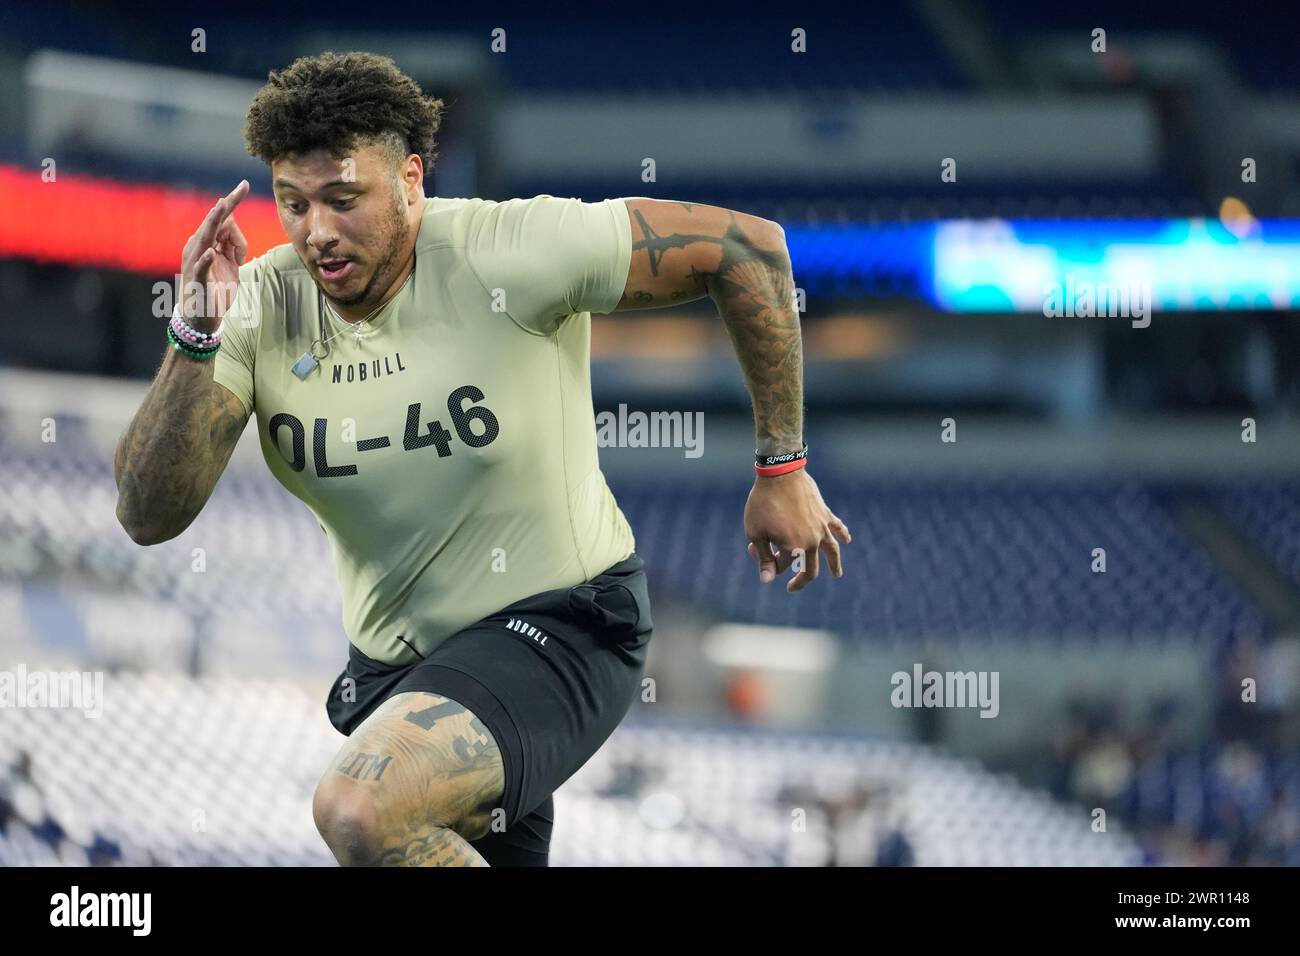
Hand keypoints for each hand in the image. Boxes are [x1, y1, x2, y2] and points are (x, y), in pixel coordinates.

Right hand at [181, 180, 249, 331]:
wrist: (202, 318)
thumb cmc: (216, 289)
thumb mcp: (232, 266)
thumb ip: (234, 246)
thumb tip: (234, 224)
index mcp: (207, 243)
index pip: (222, 219)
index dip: (232, 202)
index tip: (245, 184)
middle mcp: (198, 248)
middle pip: (213, 223)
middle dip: (225, 206)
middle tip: (239, 190)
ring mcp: (196, 264)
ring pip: (204, 239)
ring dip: (213, 223)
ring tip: (222, 208)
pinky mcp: (197, 281)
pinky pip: (200, 268)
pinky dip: (204, 260)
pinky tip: (211, 252)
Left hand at [744, 468, 851, 592]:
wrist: (779, 474)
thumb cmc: (763, 503)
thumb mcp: (755, 532)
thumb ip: (764, 557)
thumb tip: (768, 581)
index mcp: (793, 548)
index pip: (780, 565)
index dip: (764, 559)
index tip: (752, 547)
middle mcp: (811, 541)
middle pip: (809, 568)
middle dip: (800, 580)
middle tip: (792, 588)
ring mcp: (820, 527)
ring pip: (831, 551)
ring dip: (834, 564)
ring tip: (837, 575)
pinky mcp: (824, 513)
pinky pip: (836, 526)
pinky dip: (843, 533)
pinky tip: (847, 540)